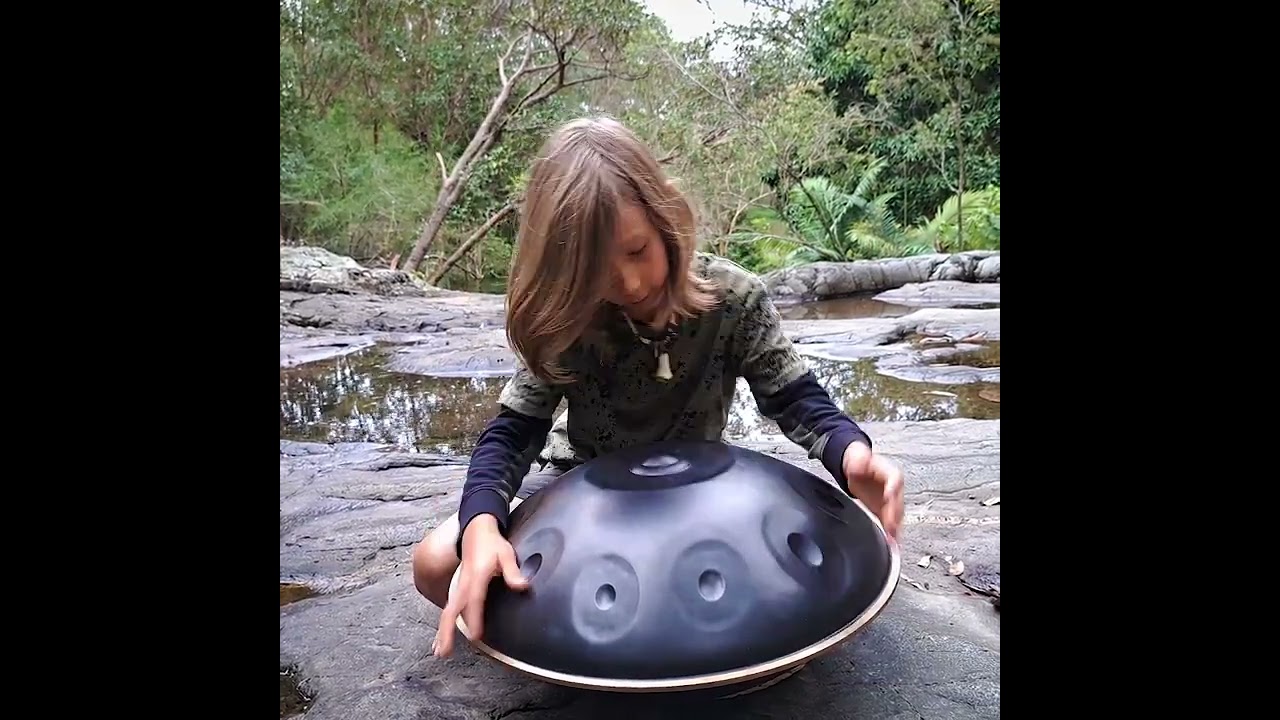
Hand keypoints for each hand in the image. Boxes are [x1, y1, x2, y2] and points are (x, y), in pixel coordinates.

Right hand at [433, 515, 528, 657]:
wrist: (476, 529)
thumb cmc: (492, 543)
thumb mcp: (506, 553)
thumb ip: (512, 571)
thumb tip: (522, 586)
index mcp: (476, 576)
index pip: (474, 600)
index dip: (474, 618)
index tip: (476, 636)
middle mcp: (463, 583)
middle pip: (451, 610)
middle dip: (447, 631)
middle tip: (444, 652)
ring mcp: (458, 586)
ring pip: (448, 612)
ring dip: (443, 632)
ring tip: (440, 652)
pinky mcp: (457, 588)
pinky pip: (449, 608)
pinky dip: (444, 624)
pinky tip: (441, 639)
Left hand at [842, 441, 903, 540]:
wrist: (857, 468)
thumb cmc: (860, 462)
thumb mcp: (858, 458)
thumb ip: (860, 461)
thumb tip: (859, 464)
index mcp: (892, 473)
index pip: (895, 482)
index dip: (893, 491)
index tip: (889, 498)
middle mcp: (895, 488)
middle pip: (897, 503)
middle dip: (894, 516)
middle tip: (891, 529)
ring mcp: (892, 501)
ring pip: (897, 516)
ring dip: (895, 529)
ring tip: (894, 542)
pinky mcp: (885, 510)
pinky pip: (891, 523)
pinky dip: (891, 533)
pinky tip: (892, 544)